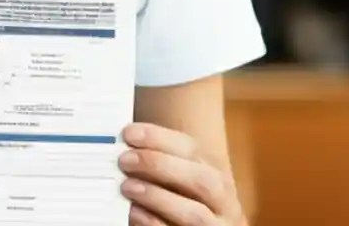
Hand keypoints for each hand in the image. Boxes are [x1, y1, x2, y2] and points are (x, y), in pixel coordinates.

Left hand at [118, 123, 243, 225]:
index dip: (160, 138)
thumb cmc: (181, 206)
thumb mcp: (178, 182)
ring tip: (126, 186)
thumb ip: (160, 168)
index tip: (129, 133)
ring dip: (157, 197)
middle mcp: (223, 203)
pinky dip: (153, 222)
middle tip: (125, 159)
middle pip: (202, 180)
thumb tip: (126, 146)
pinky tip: (133, 212)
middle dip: (161, 165)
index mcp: (216, 176)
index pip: (193, 150)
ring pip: (195, 213)